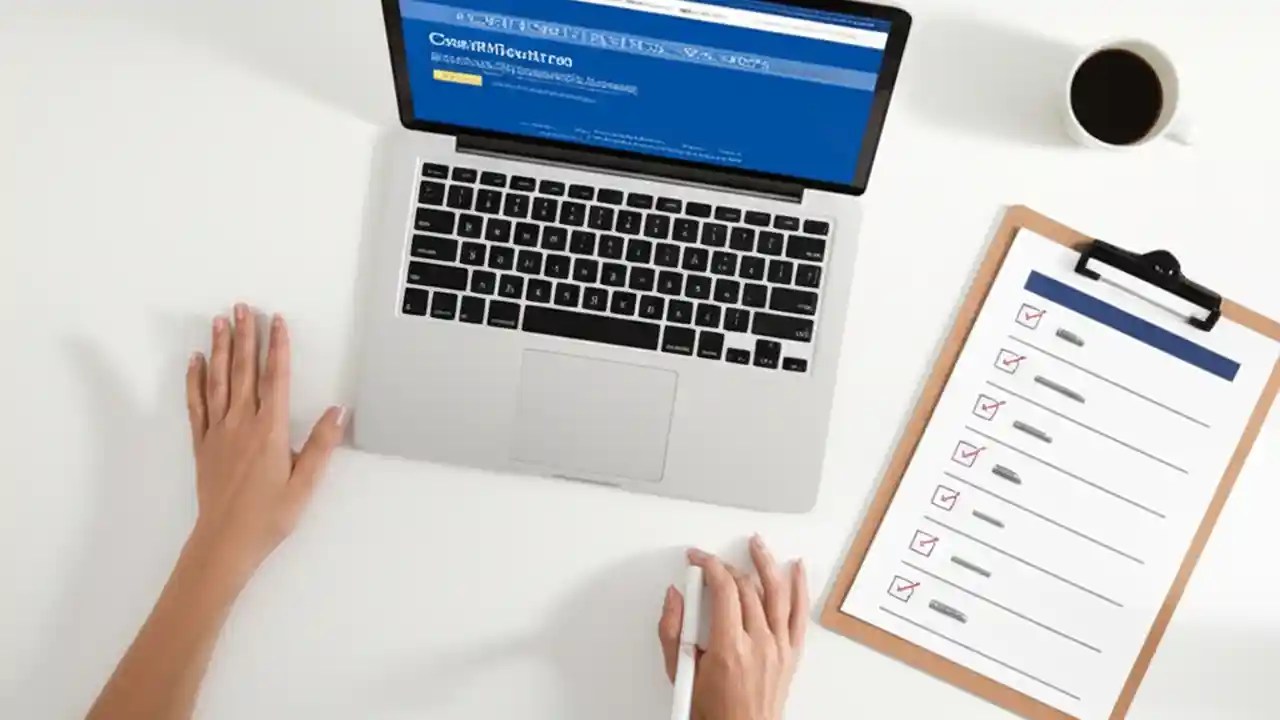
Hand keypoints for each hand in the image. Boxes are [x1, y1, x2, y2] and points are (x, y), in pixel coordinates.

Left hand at [184, 304, 345, 581]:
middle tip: (243, 307)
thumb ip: (321, 445)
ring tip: (220, 322)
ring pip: (219, 381)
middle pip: (244, 371)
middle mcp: (241, 424)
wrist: (225, 541)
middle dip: (245, 336)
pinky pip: (197, 404)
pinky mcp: (203, 445)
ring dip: (220, 349)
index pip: (275, 378)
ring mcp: (218, 432)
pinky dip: (195, 380)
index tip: (277, 322)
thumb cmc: (269, 516)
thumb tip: (337, 411)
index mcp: (269, 430)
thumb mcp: (305, 483)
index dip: (277, 347)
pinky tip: (196, 362)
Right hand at [658, 536, 807, 719]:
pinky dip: (799, 587)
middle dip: (726, 567)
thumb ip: (671, 630)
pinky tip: (796, 569)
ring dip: (766, 563)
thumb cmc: (713, 711)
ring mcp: (778, 648)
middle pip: (746, 588)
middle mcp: (758, 644)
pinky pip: (800, 614)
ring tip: (757, 544)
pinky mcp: (791, 653)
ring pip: (776, 592)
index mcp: (730, 648)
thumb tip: (674, 597)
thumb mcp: (680, 673)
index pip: (724, 590)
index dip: (709, 566)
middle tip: (712, 562)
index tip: (698, 559)